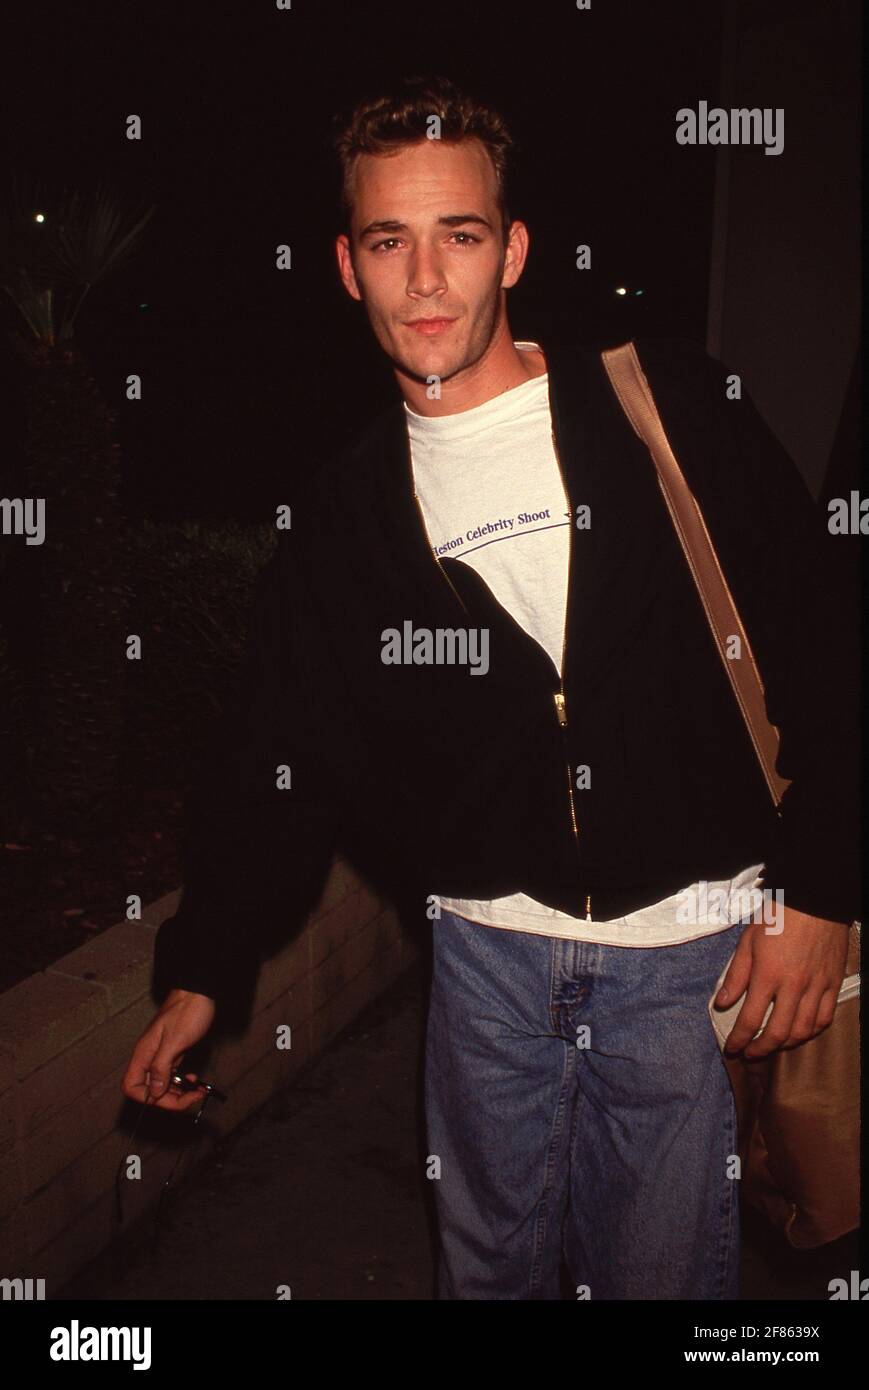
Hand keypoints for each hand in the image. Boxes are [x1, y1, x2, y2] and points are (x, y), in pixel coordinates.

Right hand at [122, 988, 215, 1111]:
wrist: (199, 992)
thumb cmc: (187, 1011)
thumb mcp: (175, 1041)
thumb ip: (161, 1066)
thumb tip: (153, 1092)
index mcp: (144, 1053)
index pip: (132, 1086)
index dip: (148, 1098)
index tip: (170, 1097)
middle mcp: (149, 1057)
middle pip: (149, 1090)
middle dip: (170, 1099)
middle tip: (192, 1097)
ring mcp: (161, 1055)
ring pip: (162, 1085)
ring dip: (178, 1093)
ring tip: (197, 1091)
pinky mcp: (173, 1053)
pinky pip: (172, 1076)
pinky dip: (182, 1083)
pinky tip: (194, 1080)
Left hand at [716, 906, 849, 1057]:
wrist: (814, 900)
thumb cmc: (777, 917)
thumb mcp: (748, 941)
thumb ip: (736, 975)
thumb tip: (722, 1003)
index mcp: (768, 975)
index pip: (751, 1019)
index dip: (740, 1039)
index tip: (732, 1048)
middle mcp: (793, 986)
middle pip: (778, 1033)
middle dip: (761, 1049)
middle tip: (750, 1054)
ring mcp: (816, 986)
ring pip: (803, 1030)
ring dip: (786, 1044)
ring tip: (773, 1044)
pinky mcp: (833, 983)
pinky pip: (825, 1018)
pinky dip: (812, 1031)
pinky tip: (801, 1032)